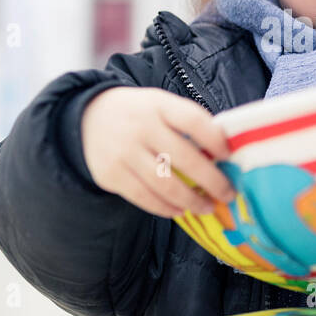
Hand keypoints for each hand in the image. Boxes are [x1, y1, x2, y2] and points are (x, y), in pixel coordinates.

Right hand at [80, 87, 237, 217]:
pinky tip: (180, 210)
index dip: (215, 140)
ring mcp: (124, 152)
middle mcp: (140, 127)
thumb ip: (186, 123)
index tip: (229, 156)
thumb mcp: (159, 105)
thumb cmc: (138, 114)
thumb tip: (222, 155)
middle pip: (183, 158)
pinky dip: (166, 208)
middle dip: (212, 180)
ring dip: (192, 200)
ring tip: (207, 207)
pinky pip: (144, 198)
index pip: (192, 120)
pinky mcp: (111, 175)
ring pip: (165, 184)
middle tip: (228, 193)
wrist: (86, 118)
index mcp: (158, 105)